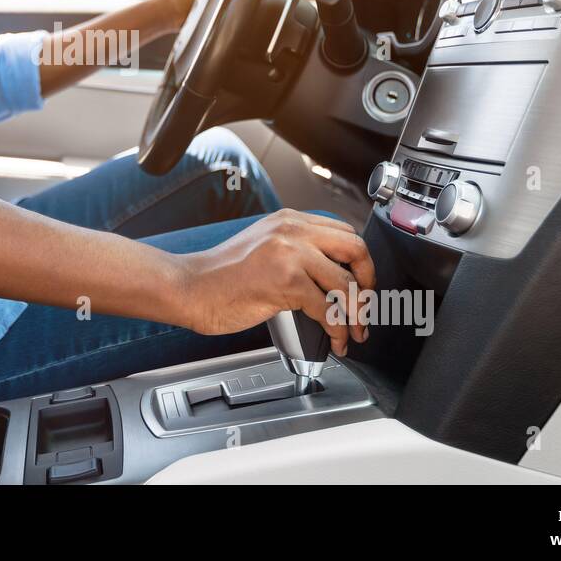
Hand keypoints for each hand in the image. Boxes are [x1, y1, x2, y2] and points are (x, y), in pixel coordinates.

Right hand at [177, 210, 375, 355]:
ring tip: (354, 332)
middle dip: (369, 283)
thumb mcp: (264, 248)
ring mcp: (290, 254)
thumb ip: (295, 250)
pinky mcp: (285, 281)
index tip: (362, 284)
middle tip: (367, 306)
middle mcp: (292, 230)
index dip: (360, 262)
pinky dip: (338, 330)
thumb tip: (329, 275)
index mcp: (289, 220)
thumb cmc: (221, 276)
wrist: (191, 288)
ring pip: (347, 284)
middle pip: (355, 250)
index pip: (344, 233)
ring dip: (357, 315)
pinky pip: (328, 309)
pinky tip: (335, 340)